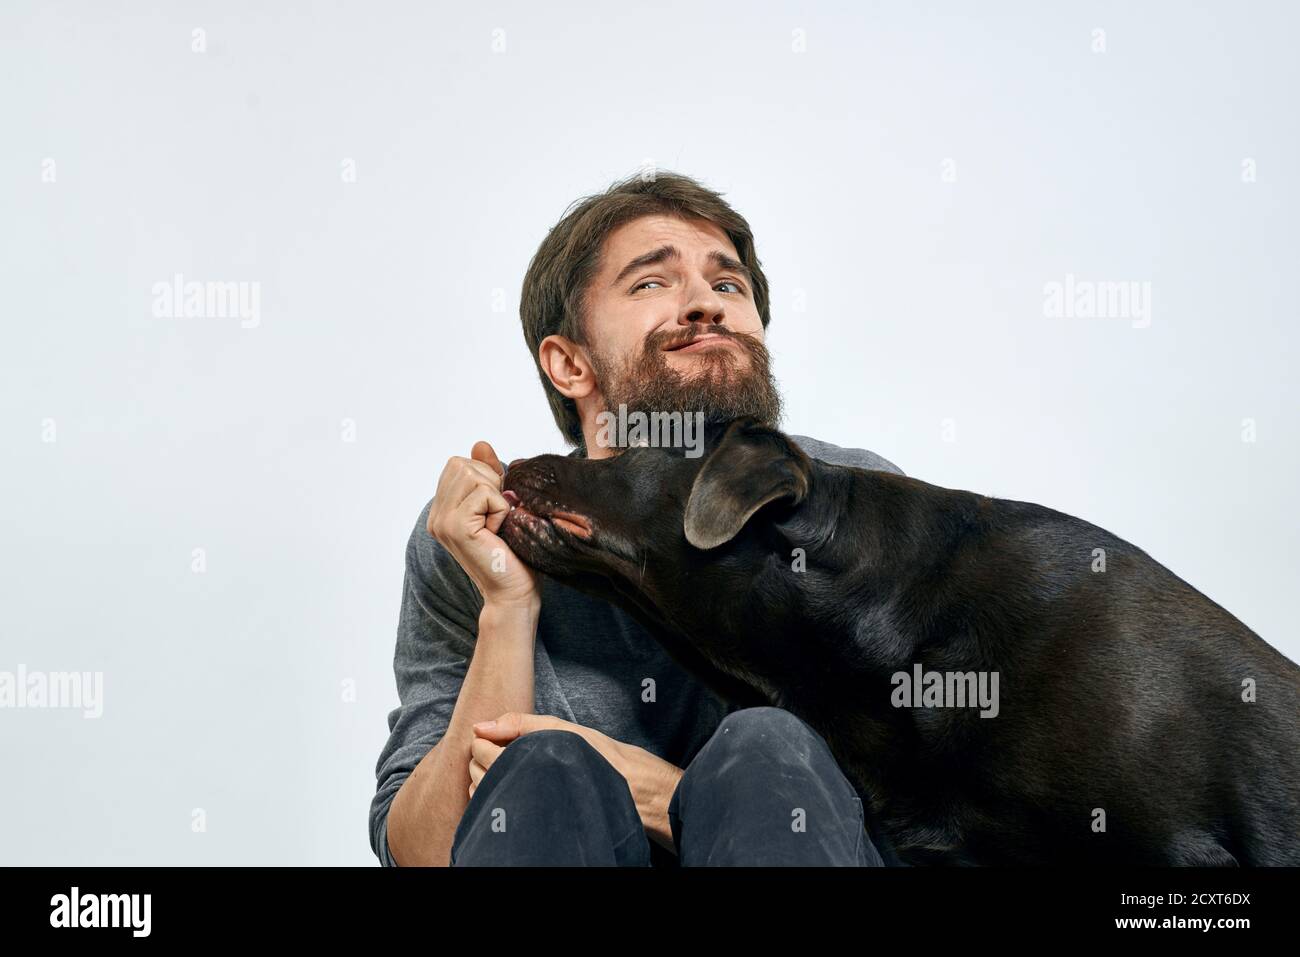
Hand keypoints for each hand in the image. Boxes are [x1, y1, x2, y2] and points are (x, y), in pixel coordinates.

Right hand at [426, 441, 539, 609]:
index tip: (494, 508)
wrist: (514, 591)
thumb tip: (480, 444)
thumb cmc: (513, 552)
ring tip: (496, 525)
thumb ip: (488, 474)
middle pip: (463, 464)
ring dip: (496, 497)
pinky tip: (497, 532)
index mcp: (442, 509)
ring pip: (474, 476)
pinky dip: (500, 509)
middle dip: (491, 483)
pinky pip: (485, 493)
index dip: (486, 477)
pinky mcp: (456, 527)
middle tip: (496, 516)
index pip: (459, 464)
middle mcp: (436, 515)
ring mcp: (442, 521)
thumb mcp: (500, 504)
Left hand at [469, 712, 684, 852]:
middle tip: (500, 749)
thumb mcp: (560, 728)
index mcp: (524, 762)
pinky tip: (514, 784)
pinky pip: (498, 808)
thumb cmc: (597, 757)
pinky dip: (497, 794)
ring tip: (509, 766)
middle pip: (477, 773)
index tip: (494, 737)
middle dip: (481, 759)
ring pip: (484, 793)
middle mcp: (520, 789)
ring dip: (488, 777)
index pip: (480, 751)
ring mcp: (523, 809)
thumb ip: (519, 723)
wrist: (628, 790)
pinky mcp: (529, 821)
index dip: (482, 741)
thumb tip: (481, 725)